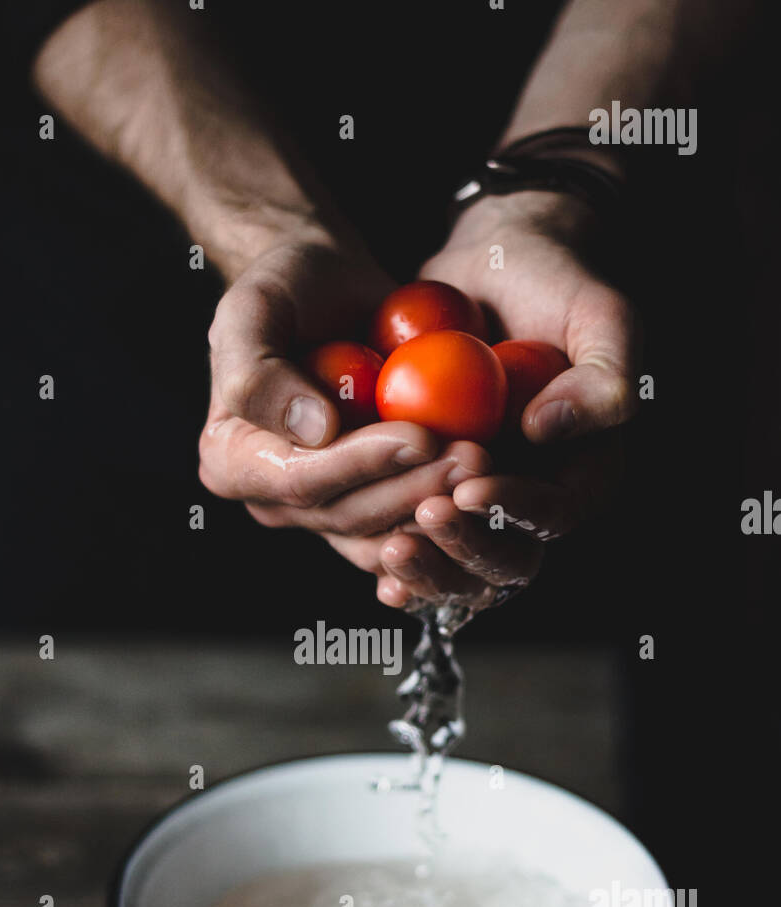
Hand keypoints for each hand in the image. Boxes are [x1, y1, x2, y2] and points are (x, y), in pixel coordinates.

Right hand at [199, 230, 471, 535]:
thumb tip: (314, 431)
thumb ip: (258, 372)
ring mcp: (324, 508)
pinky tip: (490, 488)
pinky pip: (409, 526)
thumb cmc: (285, 287)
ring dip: (438, 504)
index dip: (362, 464)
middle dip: (412, 489)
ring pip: (383, 530)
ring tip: (487, 464)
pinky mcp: (370, 503)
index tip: (421, 435)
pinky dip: (447, 512)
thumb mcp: (253, 307)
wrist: (330, 288)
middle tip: (474, 458)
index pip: (299, 479)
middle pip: (347, 514)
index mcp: (231, 461)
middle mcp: (273, 498)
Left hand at [366, 190, 639, 611]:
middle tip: (426, 516)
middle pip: (507, 558)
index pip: (555, 512)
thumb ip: (603, 375)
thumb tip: (548, 429)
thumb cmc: (554, 283)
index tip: (472, 488)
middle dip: (466, 545)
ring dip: (429, 566)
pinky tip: (375, 565)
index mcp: (583, 472)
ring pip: (460, 565)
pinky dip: (398, 562)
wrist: (488, 268)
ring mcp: (481, 500)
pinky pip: (419, 542)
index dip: (515, 510)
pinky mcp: (435, 492)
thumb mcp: (599, 314)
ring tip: (391, 548)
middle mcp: (533, 498)